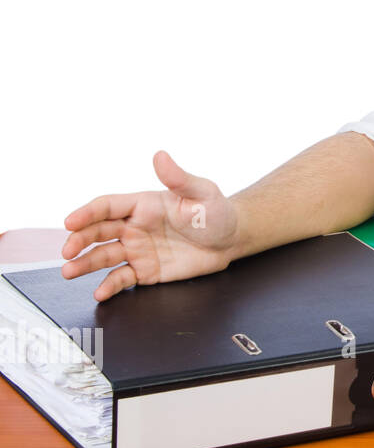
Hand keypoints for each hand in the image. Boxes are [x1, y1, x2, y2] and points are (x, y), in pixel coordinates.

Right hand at [61, 150, 241, 301]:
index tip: (70, 222)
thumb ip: (179, 178)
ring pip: (103, 256)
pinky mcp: (146, 271)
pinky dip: (109, 285)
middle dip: (79, 240)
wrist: (231, 240)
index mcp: (142, 204)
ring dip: (84, 264)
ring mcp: (138, 249)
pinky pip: (122, 278)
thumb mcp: (202, 192)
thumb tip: (160, 156)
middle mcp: (134, 226)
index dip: (86, 213)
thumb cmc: (216, 211)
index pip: (107, 206)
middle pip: (98, 231)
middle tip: (67, 251)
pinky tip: (99, 292)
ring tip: (69, 272)